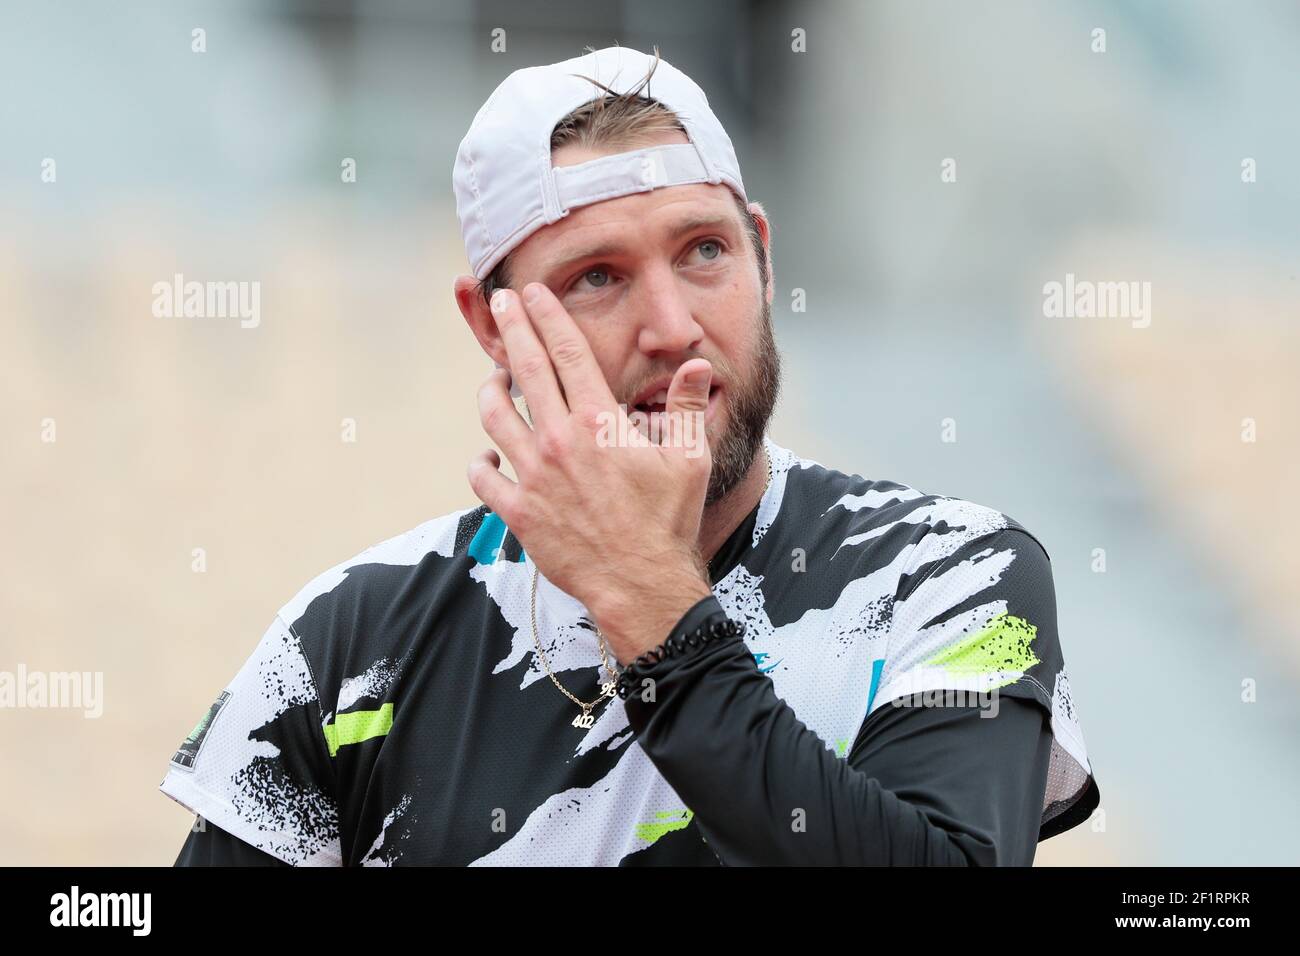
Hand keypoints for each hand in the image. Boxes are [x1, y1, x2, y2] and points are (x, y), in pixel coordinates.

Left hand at [467, 282, 714, 662]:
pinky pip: (483, 476)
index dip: (547, 316)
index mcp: (600, 423)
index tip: (532, 293)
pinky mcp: (518, 512)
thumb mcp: (690, 459)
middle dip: (510, 329)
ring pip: (494, 417)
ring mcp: (533, 477)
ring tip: (493, 380)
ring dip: (490, 391)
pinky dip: (481, 461)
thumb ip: (689, 407)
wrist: (641, 584)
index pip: (567, 353)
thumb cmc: (668, 521)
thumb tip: (698, 365)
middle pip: (524, 370)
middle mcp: (560, 442)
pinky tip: (488, 455)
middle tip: (500, 303)